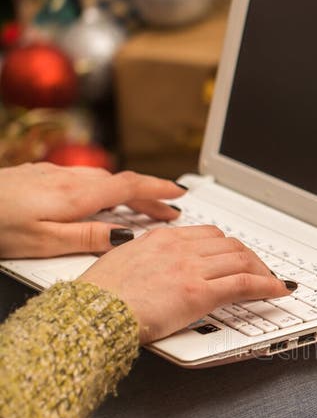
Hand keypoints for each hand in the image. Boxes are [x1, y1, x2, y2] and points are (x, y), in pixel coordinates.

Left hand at [0, 161, 183, 258]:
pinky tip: (95, 200)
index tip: (179, 196)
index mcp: (75, 195)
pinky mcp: (36, 177)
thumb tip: (124, 236)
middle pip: (119, 181)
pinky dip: (101, 189)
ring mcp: (50, 175)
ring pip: (99, 179)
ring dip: (125, 190)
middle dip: (147, 193)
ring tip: (137, 207)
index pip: (129, 186)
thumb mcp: (45, 243)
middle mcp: (66, 179)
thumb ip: (88, 238)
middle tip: (168, 209)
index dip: (158, 190)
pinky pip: (81, 179)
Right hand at [79, 225, 293, 342]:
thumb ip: (145, 261)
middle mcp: (178, 248)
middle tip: (261, 271)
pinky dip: (267, 285)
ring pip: (241, 260)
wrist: (90, 315)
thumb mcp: (121, 265)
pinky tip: (278, 291)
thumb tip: (153, 268)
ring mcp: (190, 268)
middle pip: (230, 244)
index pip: (208, 235)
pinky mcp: (198, 292)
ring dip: (262, 271)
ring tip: (272, 282)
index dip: (230, 247)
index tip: (238, 257)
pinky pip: (244, 283)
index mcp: (160, 239)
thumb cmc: (98, 299)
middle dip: (250, 258)